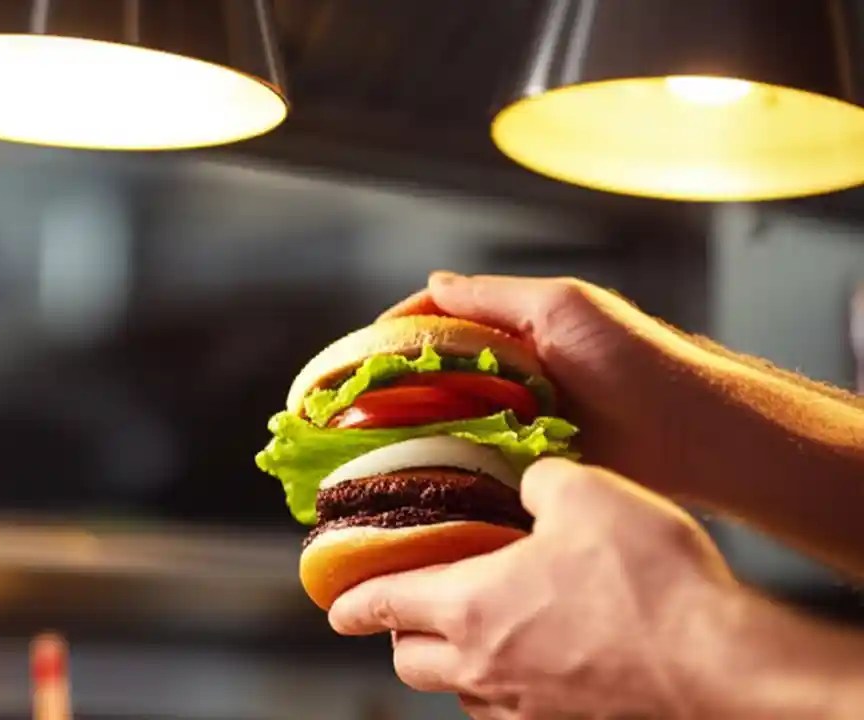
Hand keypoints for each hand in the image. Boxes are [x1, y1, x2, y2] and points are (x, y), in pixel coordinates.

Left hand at [329, 459, 863, 718]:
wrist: (722, 669)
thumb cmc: (649, 581)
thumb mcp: (585, 493)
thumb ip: (539, 479)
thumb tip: (530, 481)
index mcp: (470, 607)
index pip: (384, 604)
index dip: (352, 601)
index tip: (334, 605)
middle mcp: (486, 670)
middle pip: (411, 664)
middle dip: (401, 636)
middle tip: (412, 611)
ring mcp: (529, 711)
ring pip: (463, 695)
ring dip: (457, 666)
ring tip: (482, 633)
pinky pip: (517, 714)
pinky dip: (510, 688)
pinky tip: (544, 661)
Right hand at [380, 272, 863, 575]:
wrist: (695, 437)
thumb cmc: (636, 360)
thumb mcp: (561, 306)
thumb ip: (493, 296)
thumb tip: (432, 284)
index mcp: (515, 327)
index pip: (434, 322)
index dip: (388, 338)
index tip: (345, 363)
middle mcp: (509, 371)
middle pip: (432, 375)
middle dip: (387, 390)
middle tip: (340, 415)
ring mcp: (517, 418)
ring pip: (448, 421)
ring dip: (410, 433)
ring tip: (361, 451)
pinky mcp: (530, 462)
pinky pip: (475, 459)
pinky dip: (445, 465)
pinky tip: (414, 477)